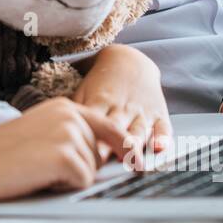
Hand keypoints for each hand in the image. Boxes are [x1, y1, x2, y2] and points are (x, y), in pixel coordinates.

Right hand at [0, 97, 145, 201]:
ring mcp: (70, 133)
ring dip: (69, 179)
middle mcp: (71, 115)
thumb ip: (67, 137)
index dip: (125, 147)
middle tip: (43, 167)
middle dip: (79, 169)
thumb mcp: (38, 133)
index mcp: (64, 107)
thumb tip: (101, 158)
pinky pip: (83, 182)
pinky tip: (39, 178)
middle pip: (100, 154)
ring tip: (37, 171)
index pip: (108, 126)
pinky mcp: (67, 155)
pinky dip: (64, 187)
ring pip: (92, 171)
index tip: (138, 162)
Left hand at [70, 43, 170, 162]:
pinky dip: (162, 138)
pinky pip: (163, 127)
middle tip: (103, 162)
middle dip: (110, 146)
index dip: (88, 139)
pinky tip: (159, 148)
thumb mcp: (84, 92)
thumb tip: (58, 135)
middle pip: (115, 129)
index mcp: (100, 102)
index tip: (81, 156)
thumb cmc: (102, 83)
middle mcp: (122, 108)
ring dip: (135, 145)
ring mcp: (142, 111)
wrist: (130, 60)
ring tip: (132, 160)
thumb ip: (75, 113)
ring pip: (139, 130)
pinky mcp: (159, 113)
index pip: (93, 123)